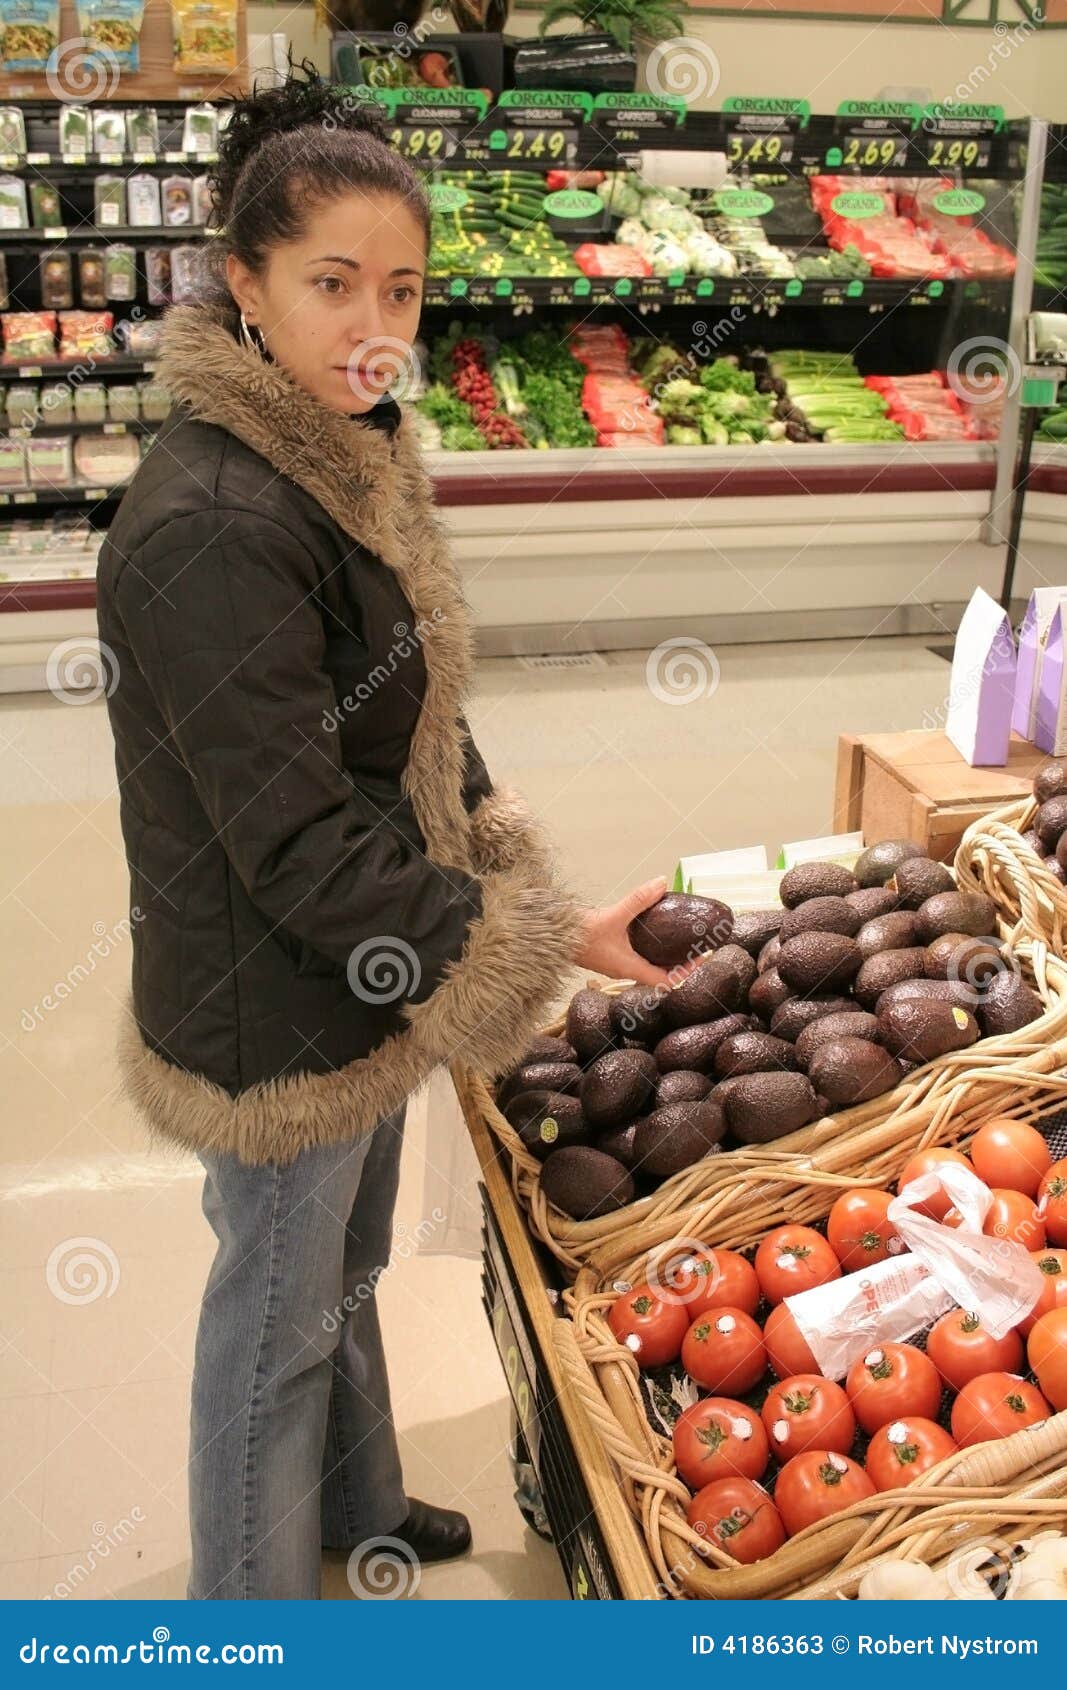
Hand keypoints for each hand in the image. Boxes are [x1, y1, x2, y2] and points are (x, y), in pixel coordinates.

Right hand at [575, 876, 701, 988]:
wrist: (552, 936)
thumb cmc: (580, 934)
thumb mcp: (613, 915)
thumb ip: (638, 900)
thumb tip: (661, 883)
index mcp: (629, 968)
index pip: (665, 981)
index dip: (686, 973)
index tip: (701, 958)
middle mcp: (625, 970)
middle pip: (659, 975)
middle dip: (679, 964)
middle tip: (695, 948)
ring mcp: (617, 963)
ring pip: (648, 966)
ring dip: (664, 958)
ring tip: (679, 942)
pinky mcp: (610, 954)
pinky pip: (637, 957)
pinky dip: (650, 949)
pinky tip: (653, 934)